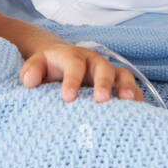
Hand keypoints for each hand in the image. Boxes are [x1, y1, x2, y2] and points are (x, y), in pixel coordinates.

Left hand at [19, 42, 143, 102]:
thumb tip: (29, 81)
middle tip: (101, 99)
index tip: (67, 98)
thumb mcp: (36, 64)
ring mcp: (108, 71)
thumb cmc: (49, 67)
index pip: (73, 65)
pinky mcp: (118, 83)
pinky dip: (137, 97)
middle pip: (102, 67)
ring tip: (129, 102)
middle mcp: (93, 61)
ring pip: (122, 74)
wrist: (62, 61)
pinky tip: (139, 111)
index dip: (72, 80)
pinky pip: (131, 87)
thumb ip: (31, 70)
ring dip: (127, 87)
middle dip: (103, 82)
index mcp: (72, 56)